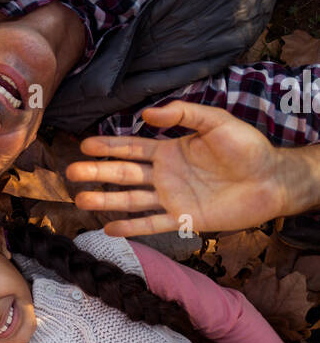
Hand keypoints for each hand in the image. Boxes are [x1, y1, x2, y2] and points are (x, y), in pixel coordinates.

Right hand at [65, 102, 288, 235]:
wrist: (271, 179)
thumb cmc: (248, 148)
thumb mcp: (216, 122)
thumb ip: (183, 114)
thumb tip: (147, 113)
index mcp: (170, 151)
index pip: (131, 147)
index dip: (108, 146)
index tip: (84, 145)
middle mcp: (165, 175)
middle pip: (124, 173)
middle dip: (97, 172)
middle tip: (71, 173)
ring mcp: (172, 198)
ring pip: (131, 200)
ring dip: (106, 200)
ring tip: (81, 199)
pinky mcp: (184, 219)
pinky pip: (152, 224)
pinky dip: (131, 228)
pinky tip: (110, 229)